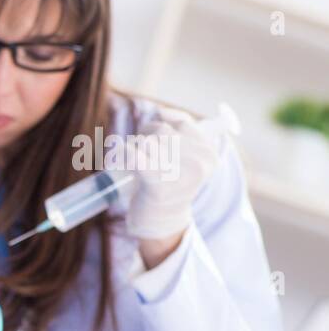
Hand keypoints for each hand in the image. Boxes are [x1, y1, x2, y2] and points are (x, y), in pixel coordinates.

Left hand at [126, 106, 221, 240]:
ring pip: (147, 141)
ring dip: (132, 146)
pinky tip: (120, 154)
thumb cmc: (170, 182)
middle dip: (143, 136)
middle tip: (136, 150)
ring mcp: (180, 175)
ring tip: (130, 159)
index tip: (149, 137)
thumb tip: (160, 111)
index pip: (181, 123)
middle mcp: (199, 163)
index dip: (161, 125)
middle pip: (161, 131)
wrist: (161, 220)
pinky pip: (137, 160)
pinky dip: (125, 153)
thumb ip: (180, 130)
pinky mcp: (158, 187)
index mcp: (209, 153)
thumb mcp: (185, 156)